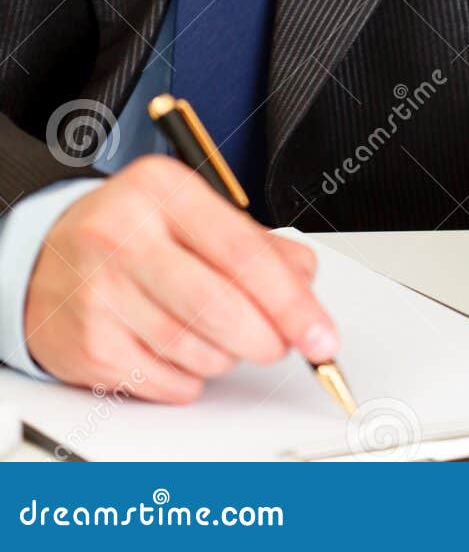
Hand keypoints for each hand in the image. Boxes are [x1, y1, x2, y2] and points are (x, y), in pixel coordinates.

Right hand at [24, 155, 335, 402]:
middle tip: (279, 342)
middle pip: (220, 306)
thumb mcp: (191, 213)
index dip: (291, 301)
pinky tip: (183, 353)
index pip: (242, 252)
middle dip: (266, 336)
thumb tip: (304, 281)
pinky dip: (191, 378)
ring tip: (221, 335)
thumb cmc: (131, 232)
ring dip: (227, 355)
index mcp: (162, 189)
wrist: (46, 261)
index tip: (320, 333)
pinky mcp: (89, 346)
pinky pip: (168, 381)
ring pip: (198, 349)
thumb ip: (255, 242)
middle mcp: (124, 235)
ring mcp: (101, 293)